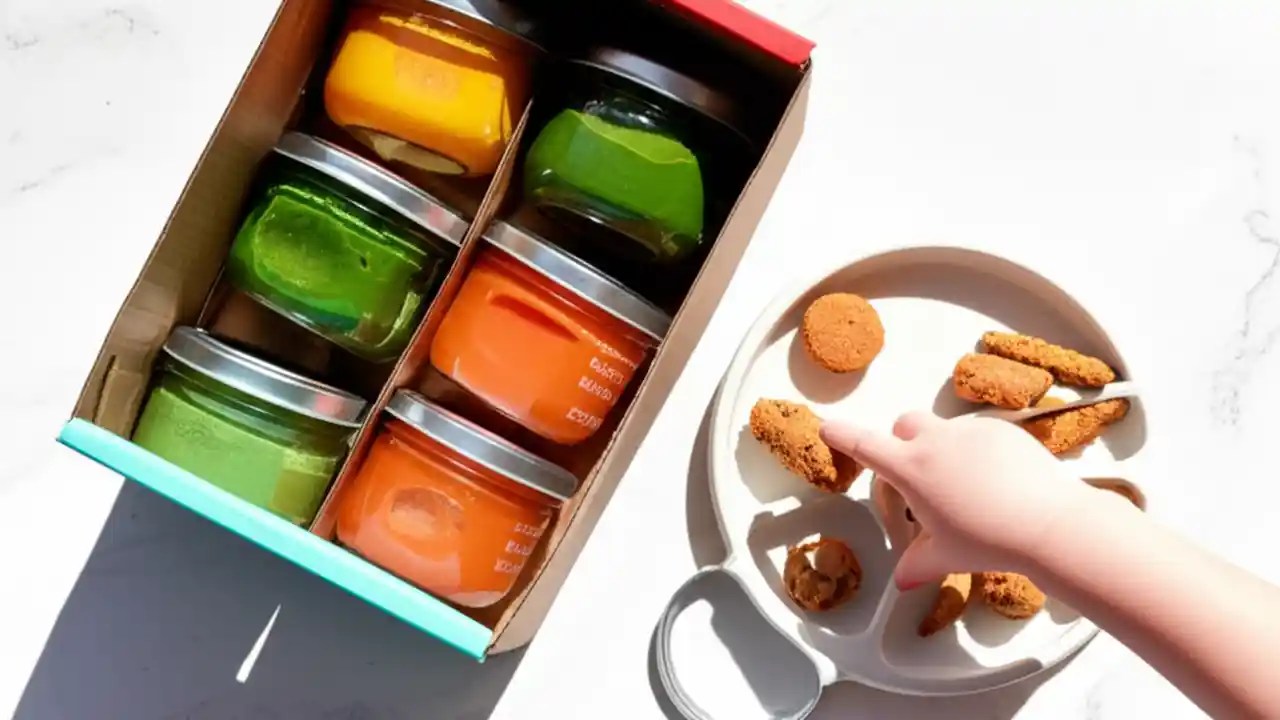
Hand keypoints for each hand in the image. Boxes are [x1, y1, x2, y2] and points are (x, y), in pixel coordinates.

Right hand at [821, 411, 1103, 588]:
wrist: (1050, 523)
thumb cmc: (989, 540)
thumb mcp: (946, 556)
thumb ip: (917, 564)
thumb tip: (903, 579)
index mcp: (911, 469)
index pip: (865, 446)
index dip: (843, 435)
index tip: (828, 427)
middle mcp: (936, 442)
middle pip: (903, 426)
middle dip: (901, 444)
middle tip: (916, 480)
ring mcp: (971, 431)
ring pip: (943, 430)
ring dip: (941, 450)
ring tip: (965, 488)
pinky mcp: (1002, 430)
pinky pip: (978, 435)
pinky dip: (976, 453)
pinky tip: (996, 484)